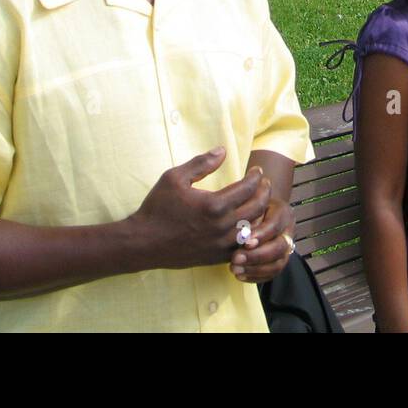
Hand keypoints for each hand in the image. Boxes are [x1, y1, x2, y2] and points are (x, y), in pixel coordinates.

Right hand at [127, 147, 271, 270]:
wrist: (143, 243)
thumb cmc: (157, 208)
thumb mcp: (174, 177)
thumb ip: (201, 163)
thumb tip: (222, 150)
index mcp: (214, 204)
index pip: (248, 188)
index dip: (256, 177)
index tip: (257, 171)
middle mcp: (222, 226)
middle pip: (257, 207)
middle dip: (264, 192)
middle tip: (264, 184)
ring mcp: (221, 244)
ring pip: (254, 228)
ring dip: (260, 213)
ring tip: (259, 201)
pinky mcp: (217, 257)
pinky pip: (244, 246)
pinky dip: (250, 233)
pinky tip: (248, 223)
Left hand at [229, 196, 294, 283]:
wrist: (259, 211)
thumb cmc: (251, 205)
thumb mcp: (250, 202)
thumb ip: (247, 216)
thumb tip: (240, 233)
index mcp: (282, 213)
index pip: (275, 225)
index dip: (261, 235)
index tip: (244, 241)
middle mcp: (288, 231)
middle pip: (280, 248)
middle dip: (257, 256)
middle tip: (235, 259)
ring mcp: (286, 249)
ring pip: (278, 265)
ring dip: (255, 270)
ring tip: (235, 269)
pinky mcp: (280, 261)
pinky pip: (272, 274)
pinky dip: (256, 277)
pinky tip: (240, 276)